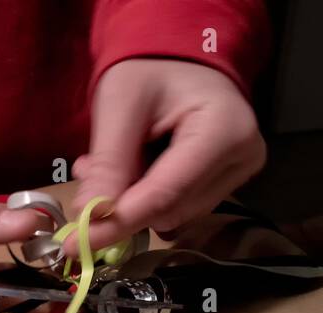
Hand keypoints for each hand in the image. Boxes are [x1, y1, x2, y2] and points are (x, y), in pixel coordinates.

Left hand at [72, 59, 266, 251]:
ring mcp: (239, 173)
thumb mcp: (120, 101)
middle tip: (89, 177)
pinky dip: (147, 199)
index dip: (121, 219)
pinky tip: (134, 170)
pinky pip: (180, 208)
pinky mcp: (229, 183)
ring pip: (174, 215)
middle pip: (171, 209)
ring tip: (111, 164)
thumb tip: (92, 218)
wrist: (180, 60)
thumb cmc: (151, 68)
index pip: (167, 192)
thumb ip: (109, 161)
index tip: (79, 242)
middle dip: (125, 205)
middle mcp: (243, 157)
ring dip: (133, 202)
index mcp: (224, 129)